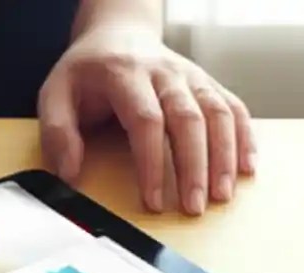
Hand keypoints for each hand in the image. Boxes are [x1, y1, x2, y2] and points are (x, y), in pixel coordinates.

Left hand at [39, 25, 255, 214]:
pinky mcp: (207, 84)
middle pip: (188, 119)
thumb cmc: (87, 72)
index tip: (154, 200)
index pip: (145, 120)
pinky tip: (248, 168)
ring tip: (223, 196)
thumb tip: (69, 172)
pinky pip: (233, 107)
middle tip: (195, 207)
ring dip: (224, 156)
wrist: (117, 34)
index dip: (152, 163)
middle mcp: (164, 72)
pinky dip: (245, 138)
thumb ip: (58, 132)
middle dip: (195, 167)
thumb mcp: (55, 93)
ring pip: (217, 113)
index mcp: (125, 74)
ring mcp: (190, 76)